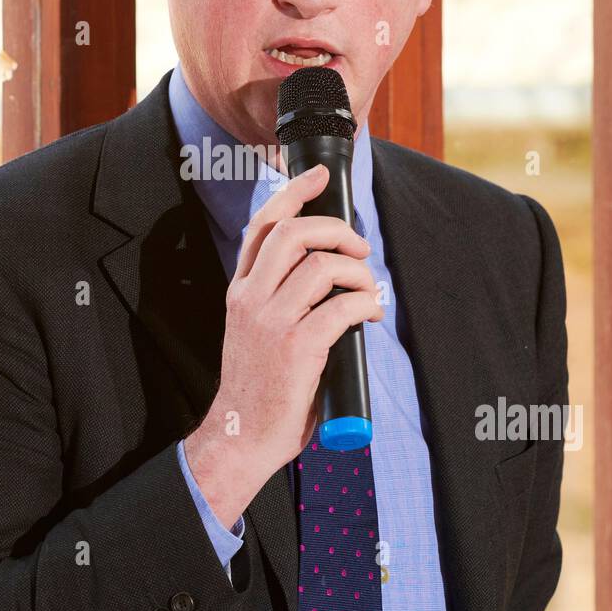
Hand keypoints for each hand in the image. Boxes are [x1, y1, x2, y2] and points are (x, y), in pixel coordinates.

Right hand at [184, 163, 382, 526]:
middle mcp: (251, 298)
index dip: (294, 192)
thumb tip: (330, 272)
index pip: (263, 224)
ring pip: (322, 266)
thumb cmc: (258, 386)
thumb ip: (279, 298)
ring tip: (368, 291)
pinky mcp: (297, 348)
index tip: (319, 176)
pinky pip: (341, 307)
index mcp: (241, 290)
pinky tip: (371, 315)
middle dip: (336, 229)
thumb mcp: (255, 330)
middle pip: (294, 232)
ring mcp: (271, 321)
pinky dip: (366, 304)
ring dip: (358, 272)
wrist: (241, 434)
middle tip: (359, 247)